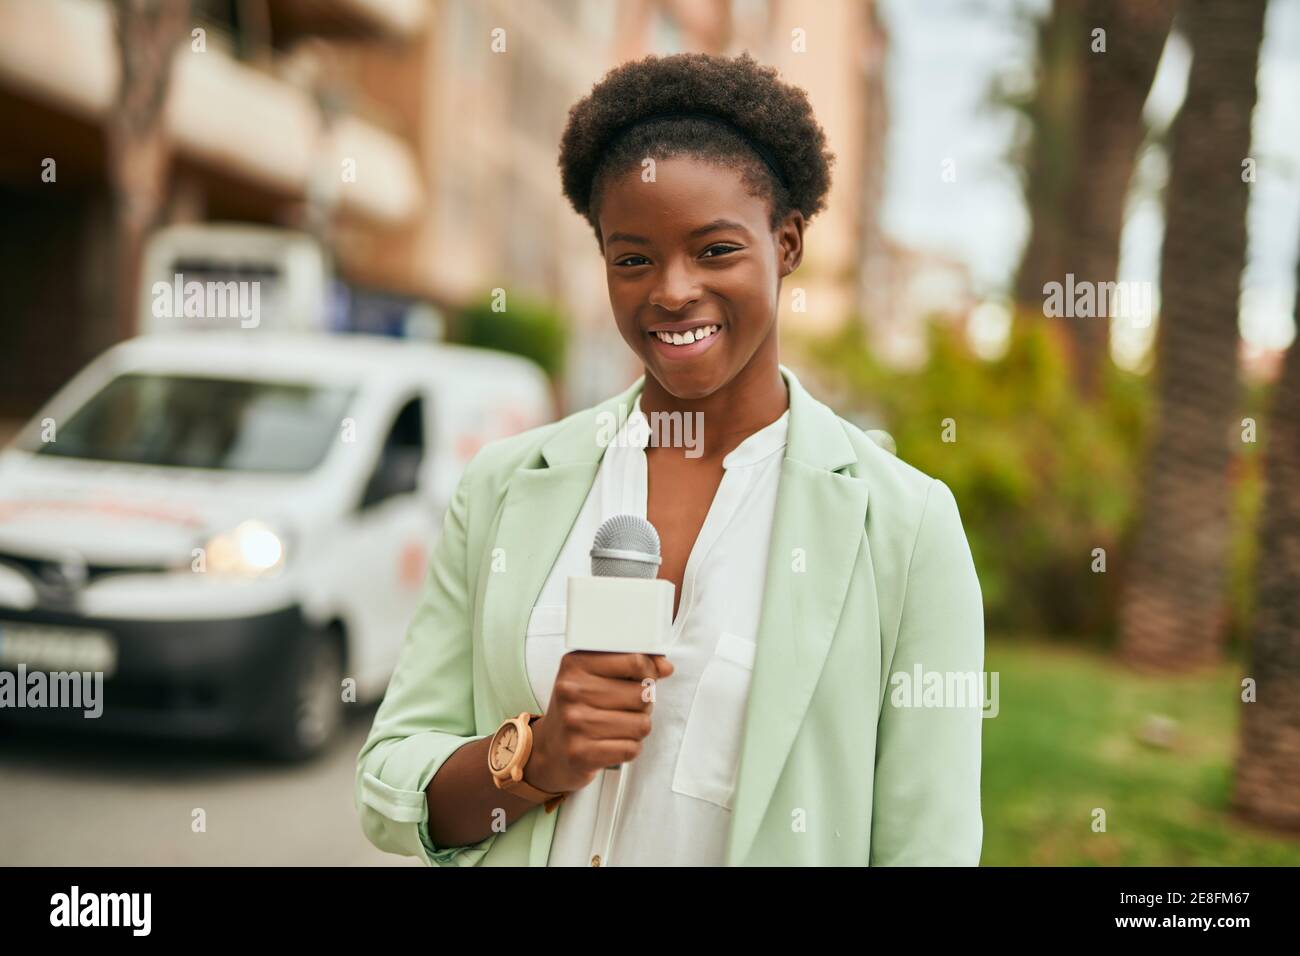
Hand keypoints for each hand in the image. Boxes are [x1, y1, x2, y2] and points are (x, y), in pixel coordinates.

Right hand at [524, 651, 673, 795]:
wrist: (549, 750)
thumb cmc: (577, 709)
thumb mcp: (593, 677)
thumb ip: (631, 666)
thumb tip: (665, 667)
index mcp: (575, 664)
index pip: (634, 660)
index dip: (649, 670)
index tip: (643, 677)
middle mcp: (571, 691)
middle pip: (642, 694)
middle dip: (643, 704)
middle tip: (625, 708)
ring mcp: (574, 723)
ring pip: (641, 723)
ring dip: (637, 728)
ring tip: (618, 726)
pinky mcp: (581, 753)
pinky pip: (631, 748)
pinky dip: (628, 748)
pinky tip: (612, 743)